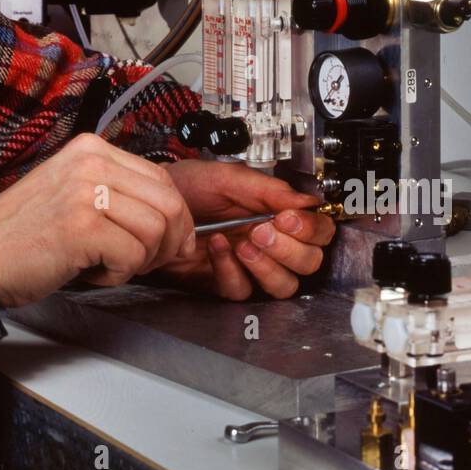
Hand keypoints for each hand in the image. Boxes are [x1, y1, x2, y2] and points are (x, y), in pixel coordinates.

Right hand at [0, 132, 195, 307]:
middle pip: (169, 203)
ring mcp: (86, 192)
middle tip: (144, 263)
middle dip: (167, 243)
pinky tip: (90, 272)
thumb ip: (118, 195)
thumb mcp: (74, 194)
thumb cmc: (24, 233)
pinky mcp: (81, 226)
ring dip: (140, 261)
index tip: (168, 244)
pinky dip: (118, 275)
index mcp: (92, 149)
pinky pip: (132, 256)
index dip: (175, 219)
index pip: (163, 179)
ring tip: (106, 265)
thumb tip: (176, 221)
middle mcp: (91, 162)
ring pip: (156, 231)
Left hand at [153, 158, 335, 299]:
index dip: (311, 228)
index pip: (318, 231)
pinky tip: (217, 248)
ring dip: (268, 266)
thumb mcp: (227, 177)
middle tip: (263, 231)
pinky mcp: (225, 281)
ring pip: (283, 286)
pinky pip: (242, 291)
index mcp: (276, 213)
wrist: (152, 204)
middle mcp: (268, 242)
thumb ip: (269, 189)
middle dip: (291, 249)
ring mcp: (249, 265)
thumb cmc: (185, 186)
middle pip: (308, 263)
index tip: (289, 218)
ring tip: (244, 243)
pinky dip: (232, 271)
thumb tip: (307, 200)